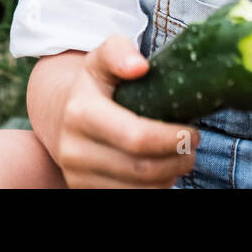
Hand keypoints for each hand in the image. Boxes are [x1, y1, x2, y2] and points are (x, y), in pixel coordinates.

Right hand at [49, 35, 200, 187]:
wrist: (60, 115)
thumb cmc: (94, 85)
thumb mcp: (101, 58)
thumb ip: (118, 51)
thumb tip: (139, 66)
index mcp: (80, 113)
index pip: (136, 138)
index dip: (171, 139)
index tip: (190, 131)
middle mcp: (73, 150)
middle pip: (142, 169)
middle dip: (177, 160)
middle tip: (191, 146)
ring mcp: (77, 176)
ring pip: (140, 191)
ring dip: (170, 177)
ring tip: (178, 158)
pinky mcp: (83, 192)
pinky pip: (131, 199)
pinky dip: (154, 189)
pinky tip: (161, 171)